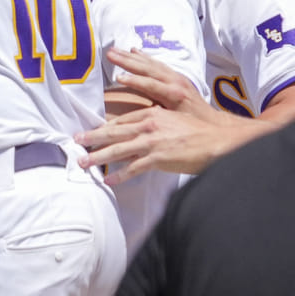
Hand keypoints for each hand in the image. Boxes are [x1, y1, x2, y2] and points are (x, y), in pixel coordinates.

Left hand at [75, 48, 231, 182]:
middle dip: (92, 138)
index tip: (92, 132)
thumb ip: (155, 125)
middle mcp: (149, 126)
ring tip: (83, 163)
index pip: (122, 121)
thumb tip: (140, 134)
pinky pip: (133, 168)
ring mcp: (152, 142)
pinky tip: (108, 181)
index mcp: (153, 114)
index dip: (105, 127)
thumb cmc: (199, 133)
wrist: (218, 141)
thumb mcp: (173, 121)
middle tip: (76, 141)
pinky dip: (120, 175)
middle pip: (114, 132)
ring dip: (98, 157)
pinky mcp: (158, 158)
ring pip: (118, 150)